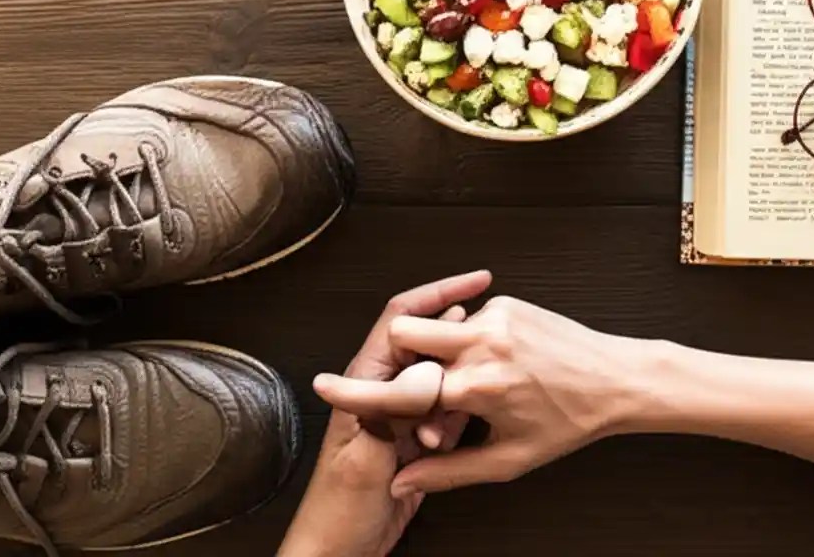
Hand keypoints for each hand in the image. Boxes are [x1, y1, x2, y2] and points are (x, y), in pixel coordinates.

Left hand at [278, 271, 491, 556]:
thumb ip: (388, 420)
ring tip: (445, 435)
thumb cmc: (336, 510)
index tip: (475, 284)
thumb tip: (419, 380)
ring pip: (443, 383)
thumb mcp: (362, 464)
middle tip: (478, 372)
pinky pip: (447, 415)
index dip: (437, 295)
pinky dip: (457, 424)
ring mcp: (401, 414)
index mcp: (363, 385)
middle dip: (456, 357)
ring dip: (455, 402)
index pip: (401, 321)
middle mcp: (382, 392)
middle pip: (428, 347)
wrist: (337, 551)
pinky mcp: (414, 438)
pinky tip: (457, 442)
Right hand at [314, 295, 647, 496]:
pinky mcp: (509, 303)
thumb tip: (405, 484)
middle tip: (420, 382)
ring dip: (442, 350)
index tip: (323, 387)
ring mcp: (496, 319)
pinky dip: (472, 340)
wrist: (620, 380)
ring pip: (437, 324)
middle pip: (405, 333)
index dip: (354, 392)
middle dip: (401, 356)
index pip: (399, 391)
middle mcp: (481, 346)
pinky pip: (470, 318)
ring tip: (480, 382)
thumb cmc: (570, 423)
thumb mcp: (509, 460)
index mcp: (475, 389)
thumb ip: (449, 472)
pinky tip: (502, 365)